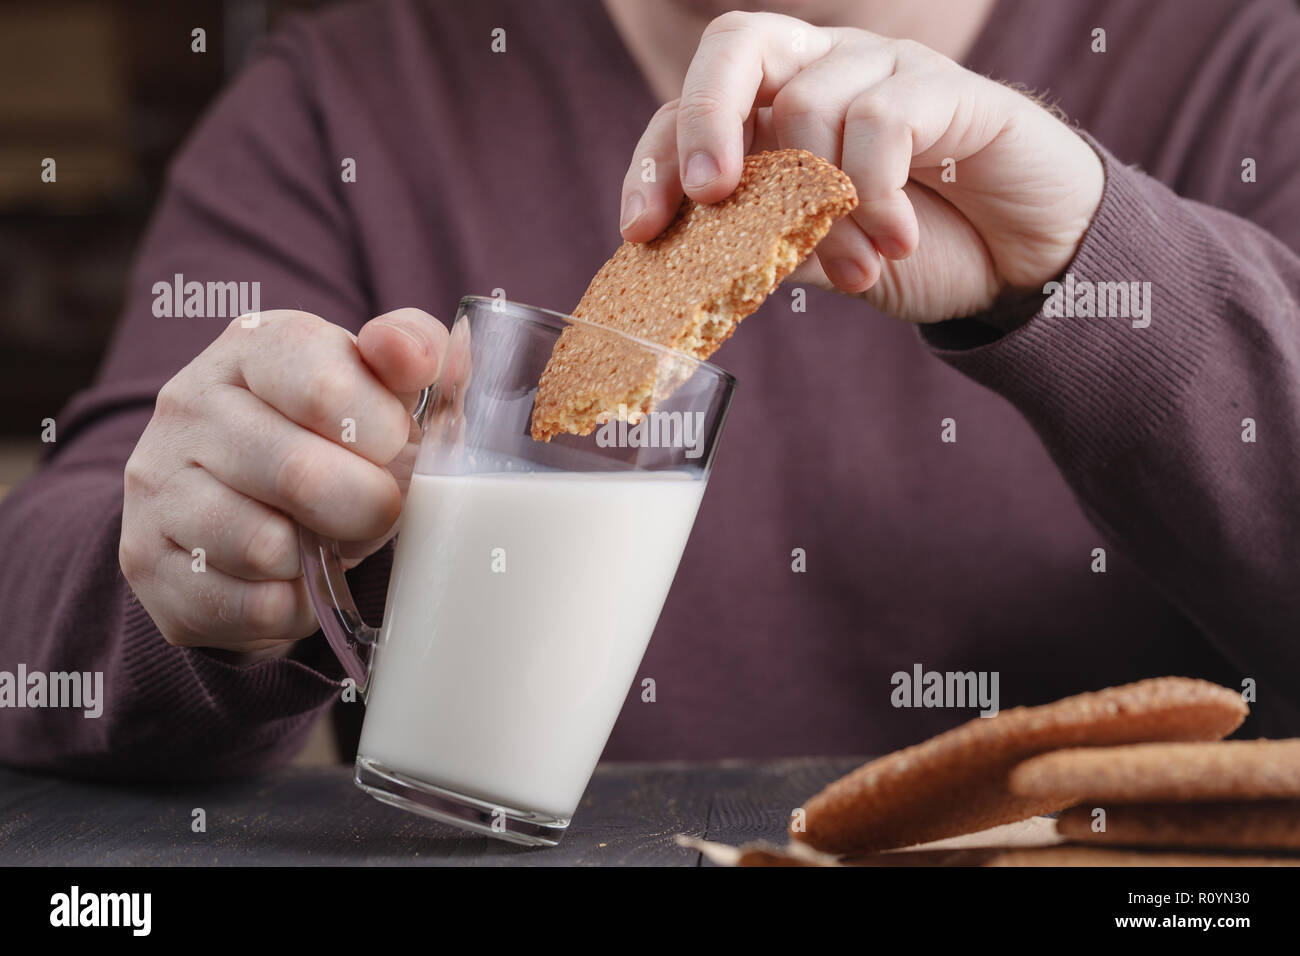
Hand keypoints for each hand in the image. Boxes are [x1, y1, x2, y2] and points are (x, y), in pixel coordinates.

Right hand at [119, 309, 446, 654]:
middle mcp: (188, 404)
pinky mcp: (148, 561)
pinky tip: (290, 576)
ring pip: (266, 547)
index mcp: (253, 346)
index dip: (384, 434)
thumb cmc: (338, 438)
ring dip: (321, 557)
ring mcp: (156, 483)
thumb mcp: (383, 383)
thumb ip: (414, 351)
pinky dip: (293, 604)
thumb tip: (409, 353)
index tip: (393, 445)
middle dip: (366, 507)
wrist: (253, 505)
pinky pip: (252, 605)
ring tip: (324, 537)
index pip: (325, 390)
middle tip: (377, 508)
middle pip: (300, 475)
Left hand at [618, 11, 1104, 323]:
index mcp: (780, 106)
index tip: (642, 229)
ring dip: (820, 208)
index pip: (692, 106)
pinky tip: (895, 241)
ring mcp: (887, 70)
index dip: (656, 160)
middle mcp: (826, 69)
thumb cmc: (915, 251)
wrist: (1023, 264)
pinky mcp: (949, 89)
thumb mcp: (820, 260)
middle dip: (706, 119)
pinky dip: (875, 195)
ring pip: (811, 103)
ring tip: (852, 268)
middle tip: (712, 195)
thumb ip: (759, 247)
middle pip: (737, 45)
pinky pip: (884, 121)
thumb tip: (685, 262)